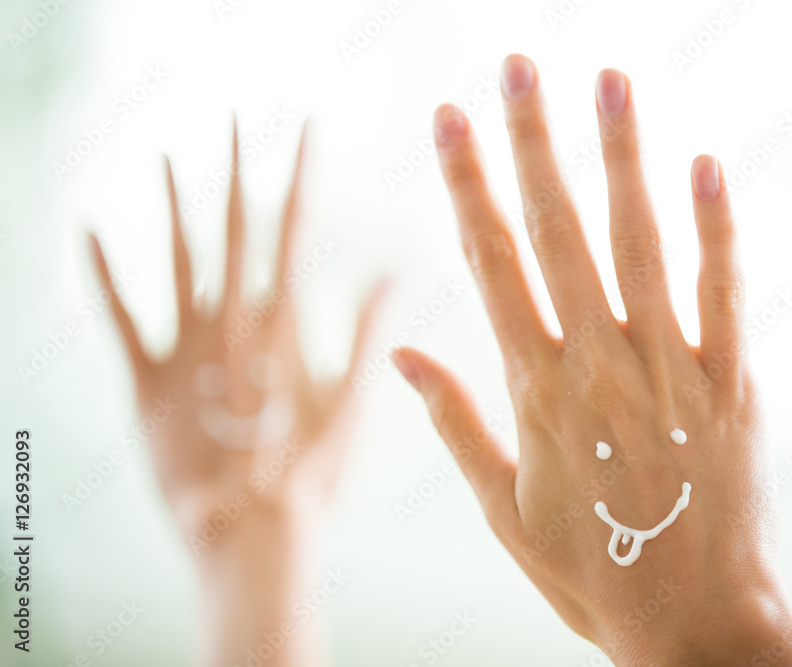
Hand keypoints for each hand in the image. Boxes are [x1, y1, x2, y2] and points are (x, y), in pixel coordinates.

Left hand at [90, 123, 379, 666]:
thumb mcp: (351, 401)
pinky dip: (101, 273)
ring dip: (173, 205)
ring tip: (168, 157)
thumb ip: (366, 330)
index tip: (307, 128)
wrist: (252, 529)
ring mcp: (186, 349)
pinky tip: (89, 229)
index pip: (296, 228)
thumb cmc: (309, 473)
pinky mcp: (148, 381)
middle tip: (238, 119)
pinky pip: (119, 317)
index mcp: (285, 323)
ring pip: (176, 260)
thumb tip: (393, 272)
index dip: (301, 172)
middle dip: (237, 169)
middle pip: (234, 229)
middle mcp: (232, 322)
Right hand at [393, 55, 791, 664]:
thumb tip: (401, 357)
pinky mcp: (731, 384)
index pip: (490, 264)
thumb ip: (455, 424)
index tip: (450, 118)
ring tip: (608, 82)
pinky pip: (725, 293)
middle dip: (533, 142)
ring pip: (639, 244)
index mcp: (535, 392)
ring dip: (622, 158)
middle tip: (518, 66)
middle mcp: (597, 365)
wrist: (692, 627)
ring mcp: (668, 369)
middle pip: (557, 232)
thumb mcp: (502, 511)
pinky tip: (706, 164)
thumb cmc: (591, 573)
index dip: (467, 184)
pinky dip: (717, 228)